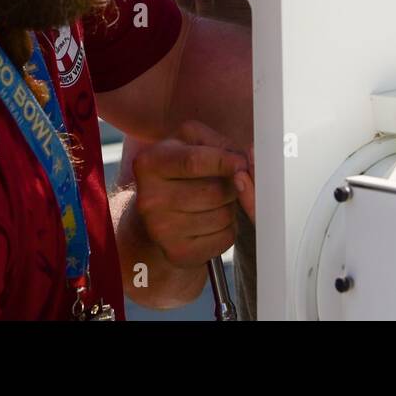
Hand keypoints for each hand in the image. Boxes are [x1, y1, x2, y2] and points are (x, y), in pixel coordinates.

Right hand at [131, 120, 251, 267]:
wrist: (159, 211)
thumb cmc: (183, 169)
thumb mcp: (195, 142)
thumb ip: (223, 146)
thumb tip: (246, 165)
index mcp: (149, 164)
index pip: (194, 162)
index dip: (225, 162)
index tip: (241, 162)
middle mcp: (149, 199)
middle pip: (215, 192)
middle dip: (231, 186)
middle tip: (222, 183)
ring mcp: (161, 230)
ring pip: (223, 216)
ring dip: (230, 207)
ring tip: (215, 202)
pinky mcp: (178, 253)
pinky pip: (225, 238)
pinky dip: (228, 228)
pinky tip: (212, 220)